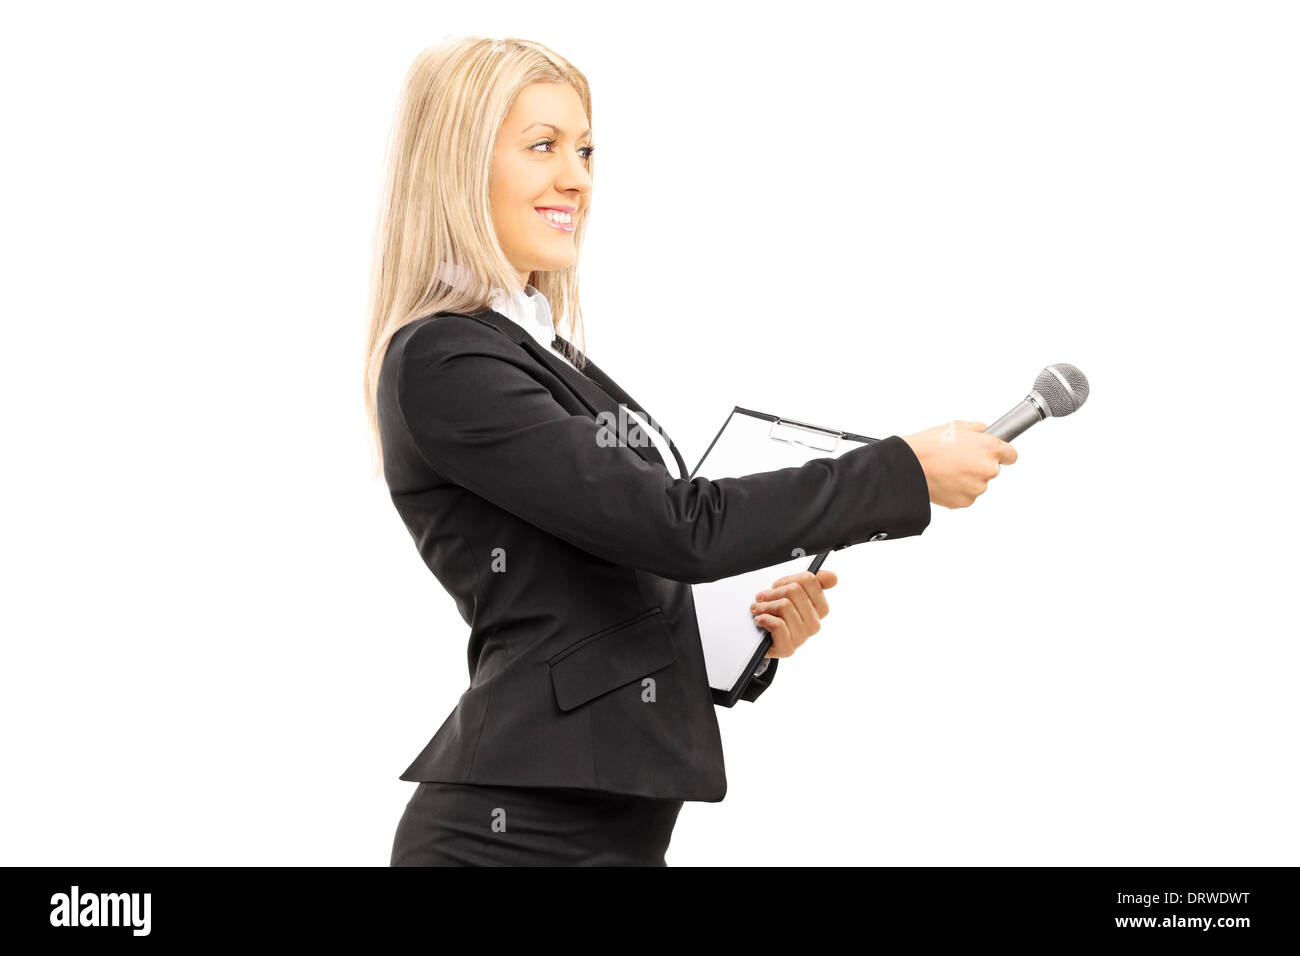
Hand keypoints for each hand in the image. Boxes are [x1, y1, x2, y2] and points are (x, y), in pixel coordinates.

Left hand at [749, 569, 837, 658]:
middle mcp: (814, 624)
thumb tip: (832, 577)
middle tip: (762, 597)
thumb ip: (811, 582)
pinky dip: (763, 618)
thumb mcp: (791, 595)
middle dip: (773, 592)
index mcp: (820, 608)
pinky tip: (760, 620)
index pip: (809, 580)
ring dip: (764, 606)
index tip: (777, 585)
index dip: (787, 580)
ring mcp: (802, 637)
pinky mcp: (787, 648)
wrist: (761, 640)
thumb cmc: (776, 615)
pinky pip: (777, 624)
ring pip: (784, 606)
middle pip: (794, 591)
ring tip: (757, 608)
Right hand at [900, 420, 1017, 508]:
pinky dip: (958, 489)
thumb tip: (986, 433)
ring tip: (948, 469)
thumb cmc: (930, 444)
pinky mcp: (966, 501)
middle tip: (959, 459)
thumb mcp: (957, 426)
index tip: (992, 454)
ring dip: (968, 478)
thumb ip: (979, 430)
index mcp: (990, 448)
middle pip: (992, 469)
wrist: (910, 466)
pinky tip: (945, 480)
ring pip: (978, 483)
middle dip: (979, 465)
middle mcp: (988, 469)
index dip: (1001, 454)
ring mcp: (978, 488)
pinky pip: (967, 495)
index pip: (1012, 455)